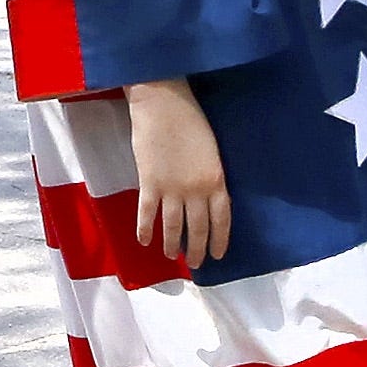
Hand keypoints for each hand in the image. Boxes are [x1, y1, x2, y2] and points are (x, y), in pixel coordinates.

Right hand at [125, 76, 229, 269]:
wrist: (163, 104)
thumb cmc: (191, 120)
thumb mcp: (212, 151)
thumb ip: (211, 177)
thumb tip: (207, 199)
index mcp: (217, 180)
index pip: (222, 220)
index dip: (220, 240)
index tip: (218, 255)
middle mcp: (196, 190)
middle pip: (198, 228)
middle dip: (197, 249)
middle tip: (196, 263)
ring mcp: (171, 189)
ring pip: (173, 227)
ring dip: (172, 245)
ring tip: (171, 255)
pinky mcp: (149, 183)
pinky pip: (147, 214)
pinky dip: (145, 230)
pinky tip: (144, 241)